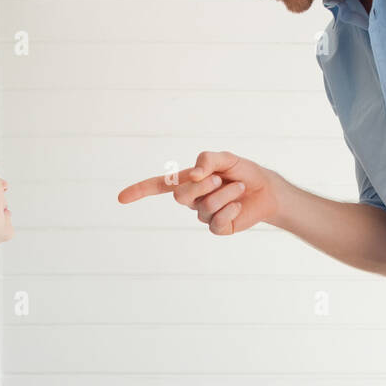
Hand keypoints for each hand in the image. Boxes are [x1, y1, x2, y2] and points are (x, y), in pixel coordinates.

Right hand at [117, 150, 282, 234]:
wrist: (265, 189)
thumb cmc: (243, 172)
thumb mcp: (226, 158)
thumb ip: (208, 159)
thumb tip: (195, 174)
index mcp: (188, 181)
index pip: (159, 185)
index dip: (140, 190)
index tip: (120, 198)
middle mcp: (192, 199)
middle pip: (180, 197)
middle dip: (201, 186)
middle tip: (219, 179)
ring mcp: (204, 215)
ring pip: (203, 207)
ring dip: (224, 195)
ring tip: (238, 188)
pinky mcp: (218, 228)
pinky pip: (216, 222)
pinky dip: (230, 210)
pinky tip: (238, 204)